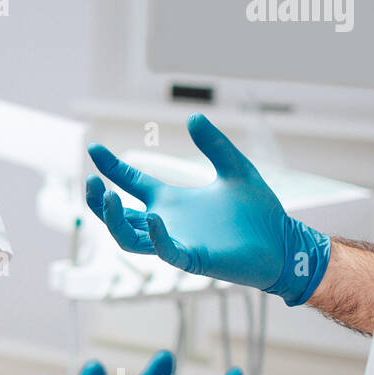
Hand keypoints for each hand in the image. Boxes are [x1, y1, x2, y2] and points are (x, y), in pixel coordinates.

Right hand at [85, 113, 329, 305]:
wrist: (284, 243)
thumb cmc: (260, 213)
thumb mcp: (236, 169)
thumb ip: (215, 145)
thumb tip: (194, 116)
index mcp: (172, 201)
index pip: (132, 183)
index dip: (112, 168)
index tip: (94, 148)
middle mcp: (167, 222)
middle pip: (118, 216)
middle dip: (97, 201)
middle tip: (90, 182)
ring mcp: (176, 242)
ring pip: (128, 237)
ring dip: (114, 219)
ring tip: (107, 197)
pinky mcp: (193, 258)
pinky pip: (165, 250)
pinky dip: (156, 236)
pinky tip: (155, 216)